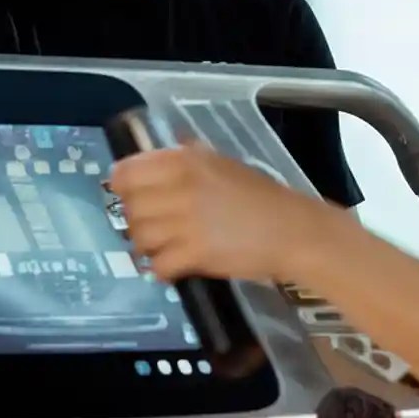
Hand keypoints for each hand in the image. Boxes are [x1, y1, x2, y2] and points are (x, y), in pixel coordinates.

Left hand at [108, 143, 323, 282]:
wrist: (294, 231)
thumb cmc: (263, 198)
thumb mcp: (225, 165)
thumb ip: (192, 157)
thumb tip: (169, 147)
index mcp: (185, 161)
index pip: (125, 173)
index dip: (124, 188)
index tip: (134, 197)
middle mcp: (180, 187)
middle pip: (130, 209)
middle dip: (139, 221)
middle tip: (156, 228)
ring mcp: (186, 221)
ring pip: (140, 238)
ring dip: (149, 247)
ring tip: (166, 248)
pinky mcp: (195, 253)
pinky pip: (158, 266)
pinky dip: (163, 270)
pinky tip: (175, 267)